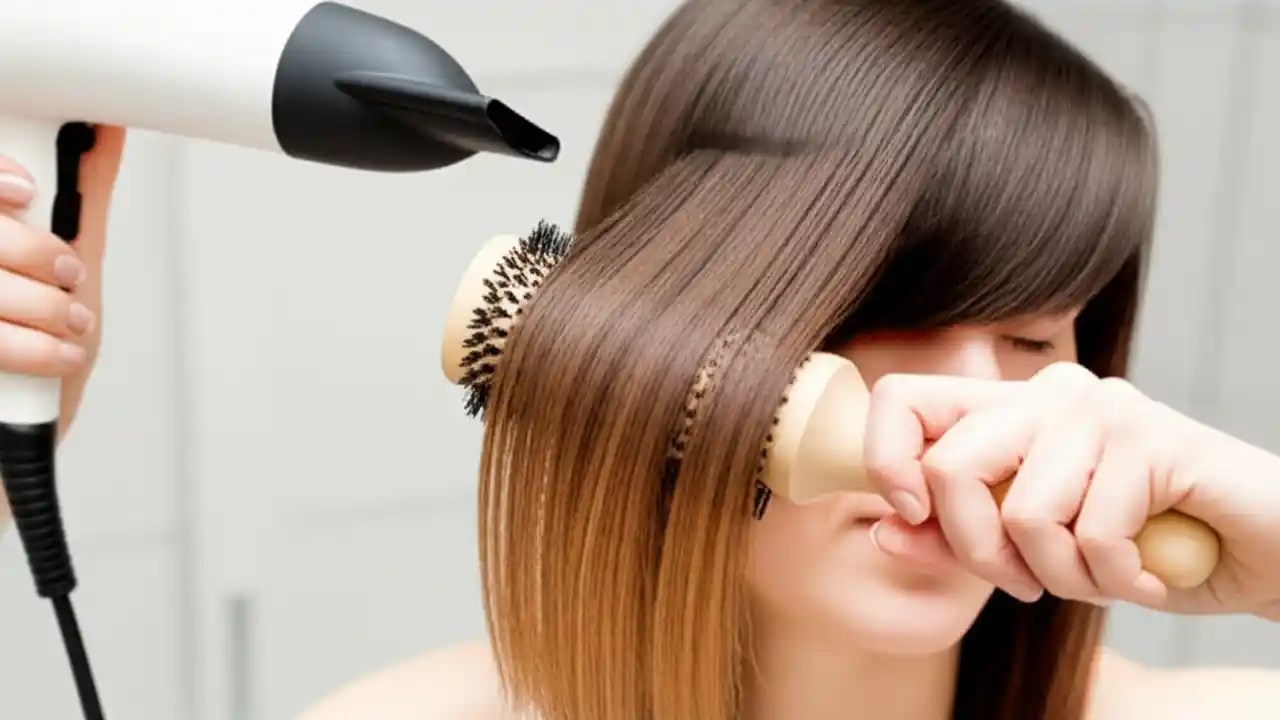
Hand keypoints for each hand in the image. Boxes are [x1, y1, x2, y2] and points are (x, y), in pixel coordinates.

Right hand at [0, 125, 124, 435]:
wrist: (19, 444)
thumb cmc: (41, 348)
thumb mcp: (73, 265)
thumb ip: (80, 200)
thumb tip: (105, 132)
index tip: (23, 189)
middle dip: (31, 250)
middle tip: (68, 271)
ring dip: (44, 306)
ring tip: (73, 322)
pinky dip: (39, 349)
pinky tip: (62, 355)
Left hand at [862, 361, 1279, 620]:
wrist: (1263, 552)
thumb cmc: (1141, 548)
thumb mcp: (1032, 554)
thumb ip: (956, 538)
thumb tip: (883, 528)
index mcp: (1008, 407)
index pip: (902, 398)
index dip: (885, 460)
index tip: (909, 515)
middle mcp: (1046, 391)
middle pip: (949, 465)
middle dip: (979, 553)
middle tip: (1026, 585)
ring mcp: (1099, 407)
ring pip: (1022, 512)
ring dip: (1060, 578)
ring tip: (1104, 577)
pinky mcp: (1151, 436)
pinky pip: (1090, 534)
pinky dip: (1117, 581)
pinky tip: (1147, 573)